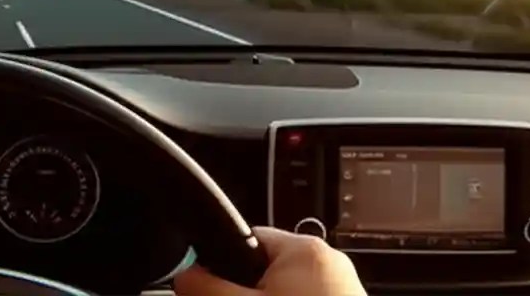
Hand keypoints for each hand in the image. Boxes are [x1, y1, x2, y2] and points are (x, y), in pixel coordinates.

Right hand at [174, 227, 365, 295]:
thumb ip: (208, 288)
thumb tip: (184, 275)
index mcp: (303, 249)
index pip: (247, 238)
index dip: (224, 265)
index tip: (213, 290)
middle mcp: (329, 263)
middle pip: (266, 270)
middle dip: (247, 293)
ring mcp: (344, 291)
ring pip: (287, 293)